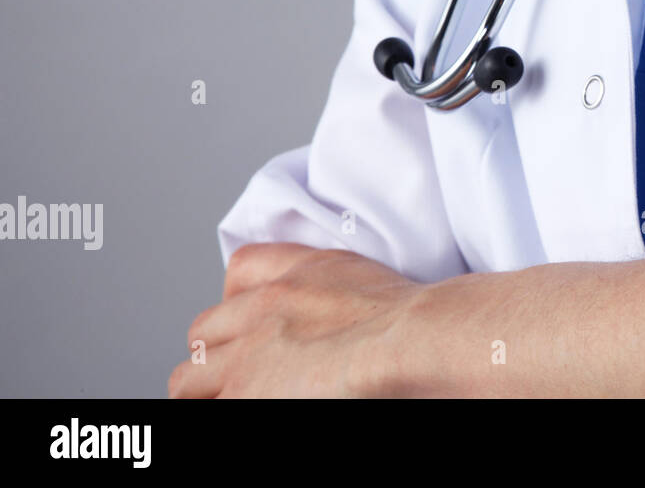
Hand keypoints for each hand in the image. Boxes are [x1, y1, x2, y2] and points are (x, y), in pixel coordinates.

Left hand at [169, 244, 426, 397]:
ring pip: (188, 378)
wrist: (414, 336)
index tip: (247, 325)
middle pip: (204, 328)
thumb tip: (349, 328)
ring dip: (207, 391)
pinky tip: (247, 407)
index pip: (241, 270)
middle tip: (241, 375)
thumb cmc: (421, 322)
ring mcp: (248, 355)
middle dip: (215, 352)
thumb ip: (345, 293)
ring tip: (235, 400)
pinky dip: (223, 409)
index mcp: (302, 273)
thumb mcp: (378, 285)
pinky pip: (209, 407)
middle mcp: (265, 307)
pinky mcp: (244, 394)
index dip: (236, 302)